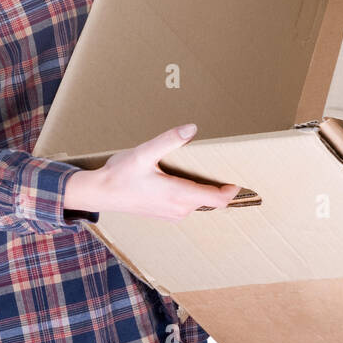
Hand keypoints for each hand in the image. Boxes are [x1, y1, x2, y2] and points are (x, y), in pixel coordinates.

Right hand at [65, 124, 240, 222]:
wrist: (100, 194)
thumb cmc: (121, 174)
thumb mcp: (144, 153)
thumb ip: (169, 140)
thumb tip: (192, 128)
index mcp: (177, 195)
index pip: (216, 199)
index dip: (232, 192)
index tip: (242, 181)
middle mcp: (178, 208)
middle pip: (210, 201)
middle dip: (222, 190)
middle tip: (231, 171)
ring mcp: (171, 213)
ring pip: (199, 204)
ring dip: (207, 193)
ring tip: (213, 174)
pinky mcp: (164, 213)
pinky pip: (187, 206)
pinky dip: (194, 195)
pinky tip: (188, 181)